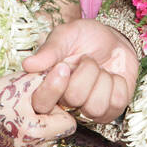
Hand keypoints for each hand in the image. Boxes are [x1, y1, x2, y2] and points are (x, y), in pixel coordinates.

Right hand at [0, 71, 75, 146]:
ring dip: (35, 130)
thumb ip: (48, 81)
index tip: (42, 100)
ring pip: (41, 144)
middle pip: (55, 135)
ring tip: (15, 115)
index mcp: (35, 133)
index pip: (68, 124)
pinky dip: (21, 139)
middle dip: (47, 119)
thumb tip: (68, 77)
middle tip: (27, 106)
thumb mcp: (21, 83)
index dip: (58, 108)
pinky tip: (5, 127)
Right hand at [22, 19, 138, 122]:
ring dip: (103, 79)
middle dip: (86, 71)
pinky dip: (118, 84)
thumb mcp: (66, 35)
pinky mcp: (110, 111)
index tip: (63, 66)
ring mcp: (88, 109)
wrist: (115, 39)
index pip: (40, 104)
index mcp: (48, 85)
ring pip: (95, 106)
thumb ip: (49, 50)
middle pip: (73, 99)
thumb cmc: (86, 37)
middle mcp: (66, 102)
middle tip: (87, 59)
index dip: (52, 88)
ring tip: (100, 69)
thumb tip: (27, 65)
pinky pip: (116, 104)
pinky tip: (113, 77)